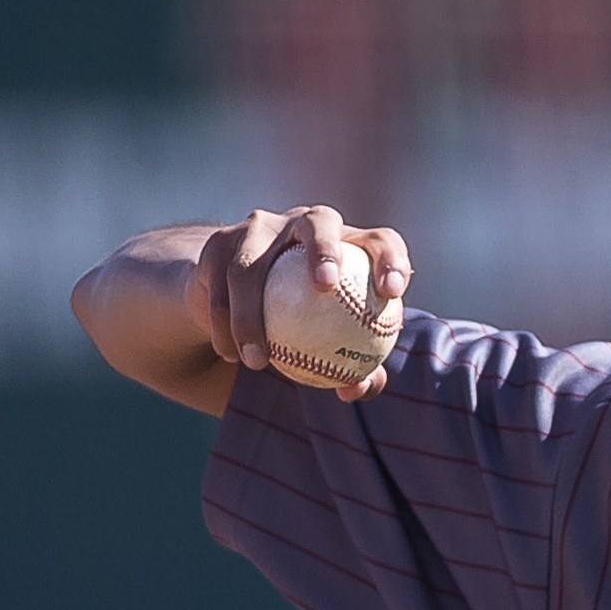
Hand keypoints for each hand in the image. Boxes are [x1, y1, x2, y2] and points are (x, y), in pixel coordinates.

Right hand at [185, 205, 411, 402]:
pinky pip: (220, 287)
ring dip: (250, 315)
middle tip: (326, 287)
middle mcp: (306, 224)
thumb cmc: (303, 330)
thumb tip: (357, 388)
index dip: (390, 258)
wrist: (238, 297)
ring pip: (252, 265)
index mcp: (347, 246)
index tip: (390, 292)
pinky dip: (224, 324)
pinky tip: (231, 355)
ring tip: (257, 361)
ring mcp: (261, 227)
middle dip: (325, 248)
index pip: (379, 242)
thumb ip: (352, 369)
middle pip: (320, 222)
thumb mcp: (330, 350)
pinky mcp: (220, 241)